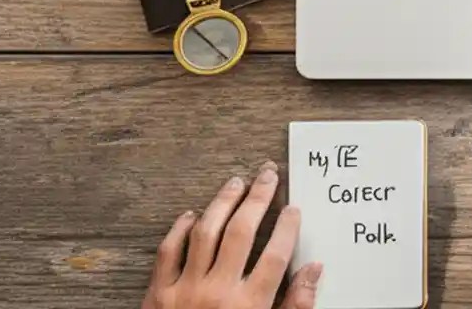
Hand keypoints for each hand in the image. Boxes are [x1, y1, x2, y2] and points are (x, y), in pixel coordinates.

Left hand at [141, 162, 322, 308]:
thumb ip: (295, 307)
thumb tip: (314, 272)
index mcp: (249, 307)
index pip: (275, 255)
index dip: (287, 228)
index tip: (294, 209)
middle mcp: (217, 293)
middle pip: (241, 233)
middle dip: (258, 199)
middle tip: (268, 176)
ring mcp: (184, 291)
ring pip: (205, 232)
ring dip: (222, 202)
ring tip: (236, 183)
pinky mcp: (156, 295)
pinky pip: (167, 251)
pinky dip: (179, 229)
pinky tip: (192, 214)